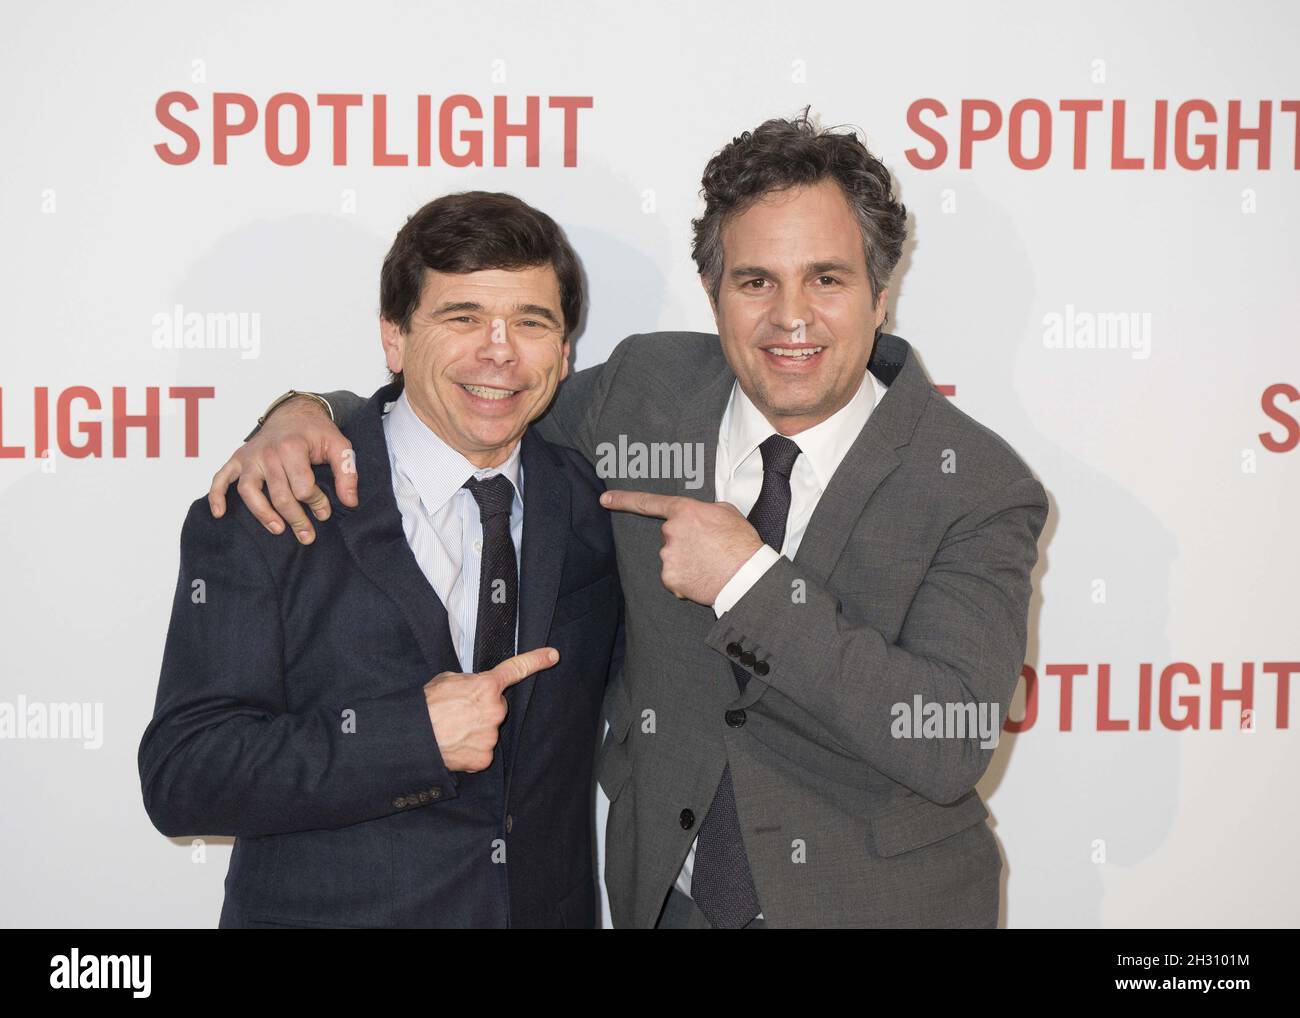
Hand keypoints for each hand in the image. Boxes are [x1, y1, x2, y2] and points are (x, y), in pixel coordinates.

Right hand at [207, 396, 357, 543]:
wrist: (294, 412)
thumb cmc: (317, 432)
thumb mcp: (340, 447)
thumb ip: (347, 473)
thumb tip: (349, 502)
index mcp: (293, 448)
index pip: (303, 487)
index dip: (317, 504)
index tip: (325, 512)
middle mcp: (268, 452)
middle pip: (279, 495)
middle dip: (296, 519)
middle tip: (307, 536)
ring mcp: (250, 457)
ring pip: (250, 492)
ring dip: (263, 514)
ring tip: (278, 530)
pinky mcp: (238, 459)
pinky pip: (221, 478)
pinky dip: (216, 495)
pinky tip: (219, 514)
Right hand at [424, 647, 559, 771]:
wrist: (414, 736)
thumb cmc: (426, 705)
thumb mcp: (447, 680)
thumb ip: (469, 682)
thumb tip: (474, 689)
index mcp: (486, 686)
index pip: (516, 669)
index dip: (536, 660)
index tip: (553, 655)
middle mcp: (495, 710)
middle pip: (497, 706)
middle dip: (482, 708)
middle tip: (458, 712)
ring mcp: (492, 735)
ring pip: (489, 730)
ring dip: (475, 729)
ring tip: (452, 728)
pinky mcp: (485, 757)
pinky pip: (482, 751)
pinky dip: (470, 749)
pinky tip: (455, 745)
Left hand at [599, 490, 762, 604]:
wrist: (747, 577)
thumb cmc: (741, 543)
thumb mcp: (727, 512)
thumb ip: (704, 510)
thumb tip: (698, 516)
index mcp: (684, 511)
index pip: (648, 502)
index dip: (623, 500)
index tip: (604, 499)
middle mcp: (670, 532)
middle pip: (670, 535)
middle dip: (684, 541)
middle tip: (709, 548)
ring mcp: (668, 557)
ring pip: (671, 557)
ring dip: (686, 560)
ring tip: (710, 563)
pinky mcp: (670, 579)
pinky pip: (674, 577)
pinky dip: (686, 578)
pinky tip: (703, 577)